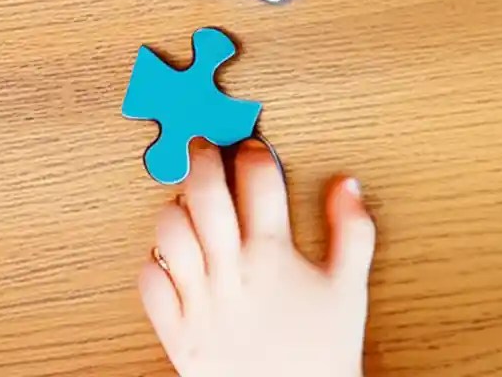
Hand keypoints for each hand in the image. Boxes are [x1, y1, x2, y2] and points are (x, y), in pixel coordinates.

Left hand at [139, 140, 374, 376]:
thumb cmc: (321, 353)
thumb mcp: (348, 290)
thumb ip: (352, 232)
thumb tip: (346, 185)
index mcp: (274, 256)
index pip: (259, 180)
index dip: (254, 154)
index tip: (251, 148)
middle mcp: (233, 272)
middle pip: (206, 193)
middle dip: (202, 159)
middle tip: (203, 148)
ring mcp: (200, 300)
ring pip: (170, 231)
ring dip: (174, 209)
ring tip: (185, 204)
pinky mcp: (177, 330)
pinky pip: (149, 281)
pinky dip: (154, 262)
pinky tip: (170, 257)